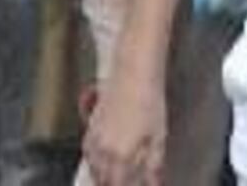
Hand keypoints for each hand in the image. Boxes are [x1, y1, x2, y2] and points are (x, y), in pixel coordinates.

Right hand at [85, 62, 166, 185]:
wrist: (134, 72)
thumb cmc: (149, 101)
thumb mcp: (158, 136)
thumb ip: (153, 165)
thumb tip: (152, 182)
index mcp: (120, 157)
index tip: (136, 184)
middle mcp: (102, 152)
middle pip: (102, 180)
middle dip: (112, 184)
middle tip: (125, 181)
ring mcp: (93, 138)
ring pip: (93, 168)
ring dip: (102, 176)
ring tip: (113, 176)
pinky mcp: (89, 125)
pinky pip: (88, 153)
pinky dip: (94, 161)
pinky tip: (101, 159)